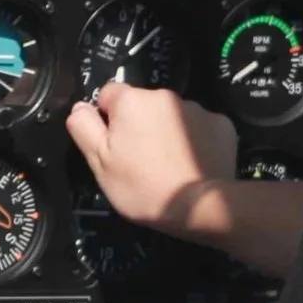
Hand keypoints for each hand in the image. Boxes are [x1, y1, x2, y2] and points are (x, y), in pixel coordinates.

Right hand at [65, 82, 241, 236]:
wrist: (200, 207)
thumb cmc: (143, 186)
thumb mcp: (100, 162)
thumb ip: (84, 128)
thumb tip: (80, 106)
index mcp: (132, 100)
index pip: (109, 94)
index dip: (108, 120)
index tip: (116, 147)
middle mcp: (165, 95)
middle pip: (143, 105)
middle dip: (140, 125)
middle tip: (142, 160)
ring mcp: (196, 108)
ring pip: (171, 116)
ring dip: (167, 131)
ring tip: (170, 165)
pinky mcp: (222, 124)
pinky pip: (200, 127)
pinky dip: (195, 140)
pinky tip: (194, 163)